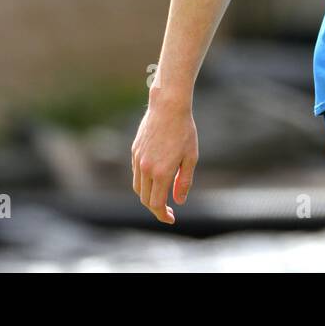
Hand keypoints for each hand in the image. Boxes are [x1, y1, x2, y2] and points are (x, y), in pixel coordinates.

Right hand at [130, 94, 197, 223]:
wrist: (168, 107)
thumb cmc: (184, 131)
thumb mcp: (191, 157)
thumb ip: (184, 181)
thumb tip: (178, 201)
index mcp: (161, 172)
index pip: (156, 204)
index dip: (163, 215)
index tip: (171, 218)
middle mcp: (146, 169)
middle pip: (145, 199)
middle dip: (156, 208)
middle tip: (168, 210)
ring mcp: (138, 160)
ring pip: (138, 188)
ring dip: (148, 196)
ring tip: (162, 195)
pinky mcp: (134, 151)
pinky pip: (136, 174)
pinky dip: (144, 182)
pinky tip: (155, 178)